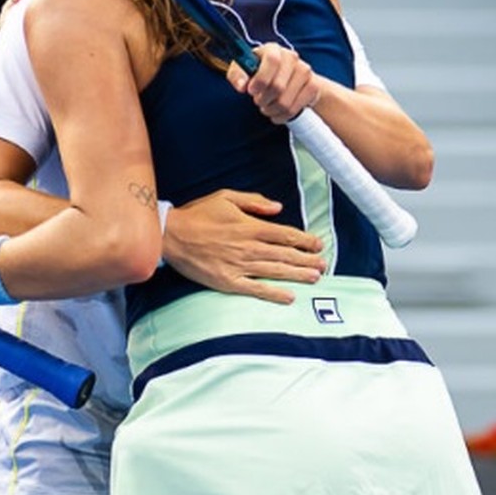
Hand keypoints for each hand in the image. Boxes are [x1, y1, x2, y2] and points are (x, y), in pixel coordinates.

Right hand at [162, 189, 323, 304]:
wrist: (171, 235)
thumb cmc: (198, 214)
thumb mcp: (225, 197)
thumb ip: (254, 201)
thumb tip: (277, 208)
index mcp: (249, 226)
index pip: (284, 235)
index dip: (304, 240)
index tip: (318, 244)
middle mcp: (248, 247)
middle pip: (285, 255)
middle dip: (307, 260)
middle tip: (324, 264)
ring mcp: (239, 266)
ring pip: (275, 271)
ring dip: (298, 275)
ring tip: (316, 278)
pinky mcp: (228, 281)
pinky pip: (255, 289)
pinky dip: (274, 294)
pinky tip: (289, 297)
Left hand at [227, 43, 322, 123]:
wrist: (287, 77)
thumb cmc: (260, 72)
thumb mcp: (244, 70)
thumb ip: (237, 75)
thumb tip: (241, 85)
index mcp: (273, 49)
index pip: (272, 60)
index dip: (261, 79)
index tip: (251, 91)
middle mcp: (291, 57)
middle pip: (278, 86)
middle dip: (263, 100)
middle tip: (258, 101)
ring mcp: (305, 71)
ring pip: (285, 102)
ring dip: (271, 109)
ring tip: (267, 106)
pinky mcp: (313, 86)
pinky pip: (295, 109)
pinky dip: (282, 115)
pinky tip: (277, 111)